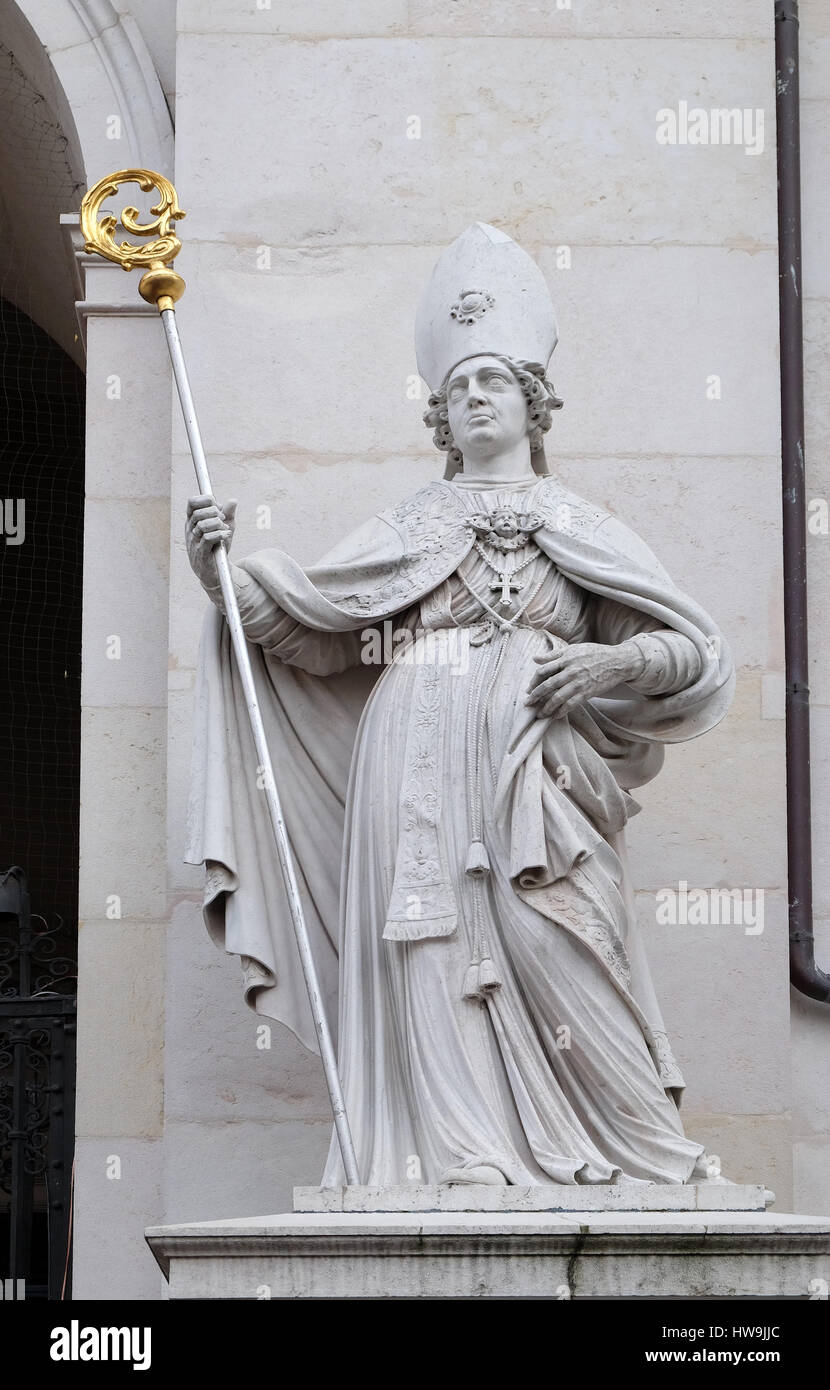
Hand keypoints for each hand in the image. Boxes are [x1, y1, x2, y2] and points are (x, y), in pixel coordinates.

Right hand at [185, 495, 236, 588]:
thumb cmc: (217, 547)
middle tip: (223, 519)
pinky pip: (207, 538)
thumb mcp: (224, 528)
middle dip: (214, 512)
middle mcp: (190, 530)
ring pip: (202, 525)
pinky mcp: (200, 553)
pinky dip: (219, 534)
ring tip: (226, 529)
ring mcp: (193, 542)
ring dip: (217, 524)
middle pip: (198, 513)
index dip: (205, 499)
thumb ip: (228, 514)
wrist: (215, 572)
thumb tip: (233, 500)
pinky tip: (226, 535)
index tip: (217, 505)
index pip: (192, 503)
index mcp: (192, 521)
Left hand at [525, 640, 644, 718]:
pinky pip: (571, 704)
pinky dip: (562, 711)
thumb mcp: (574, 649)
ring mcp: (579, 682)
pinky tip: (556, 715)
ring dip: (547, 707)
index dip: (533, 681)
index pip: (543, 671)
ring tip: (540, 714)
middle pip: (547, 685)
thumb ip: (554, 654)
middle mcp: (570, 671)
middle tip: (528, 704)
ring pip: (558, 697)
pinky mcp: (587, 692)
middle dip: (535, 696)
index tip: (528, 689)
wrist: (618, 661)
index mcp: (565, 659)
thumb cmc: (595, 653)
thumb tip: (535, 658)